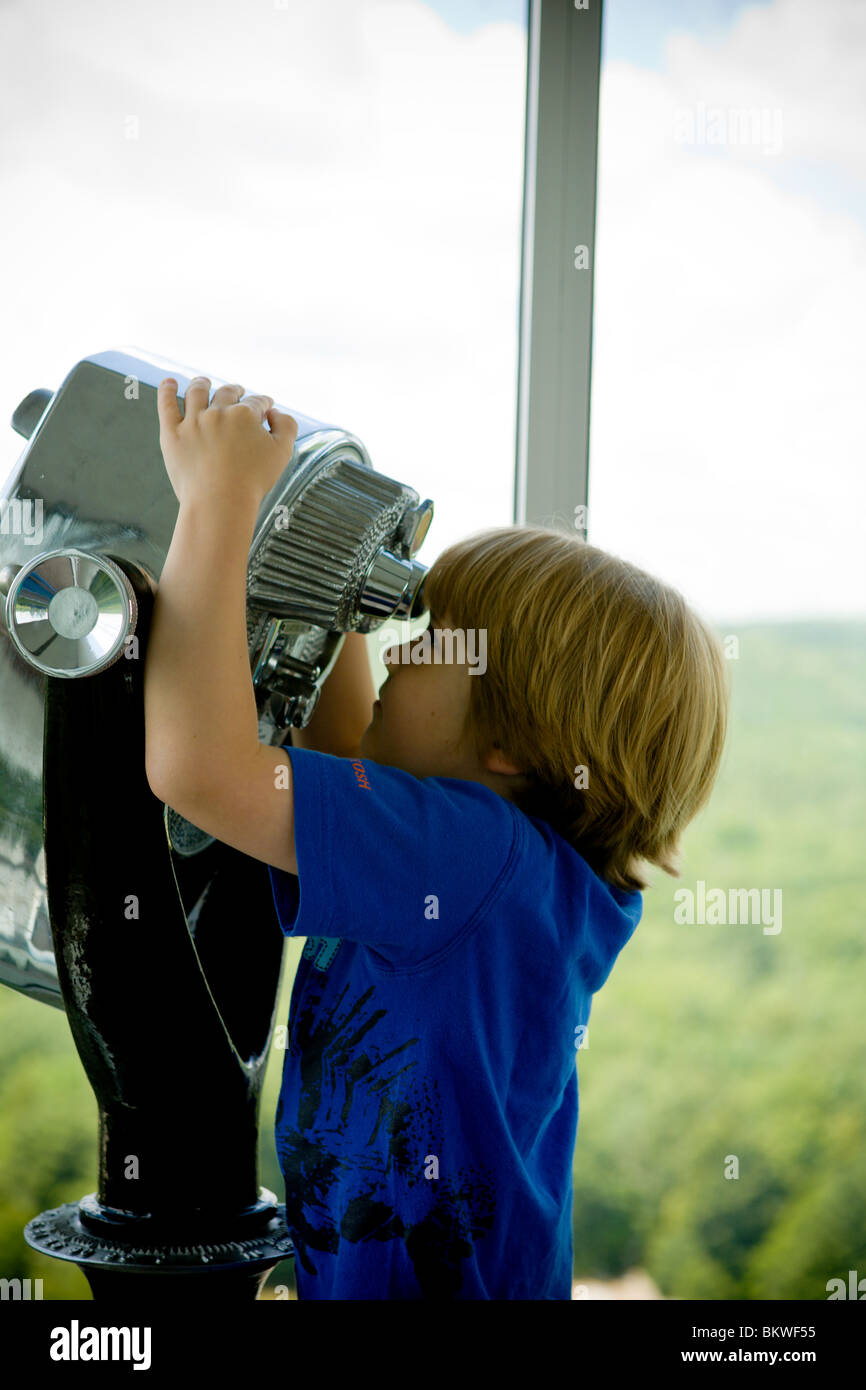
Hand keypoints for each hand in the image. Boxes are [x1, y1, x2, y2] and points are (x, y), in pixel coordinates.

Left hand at [157, 375, 297, 507]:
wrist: (219, 503)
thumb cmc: (252, 482)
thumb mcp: (282, 453)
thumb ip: (286, 427)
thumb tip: (275, 413)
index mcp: (245, 415)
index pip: (257, 402)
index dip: (264, 403)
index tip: (266, 406)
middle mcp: (218, 412)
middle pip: (226, 394)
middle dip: (235, 390)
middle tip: (238, 390)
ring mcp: (192, 422)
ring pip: (196, 393)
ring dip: (201, 384)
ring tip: (203, 381)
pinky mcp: (172, 434)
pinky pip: (166, 405)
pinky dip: (167, 391)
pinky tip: (169, 382)